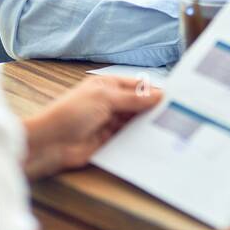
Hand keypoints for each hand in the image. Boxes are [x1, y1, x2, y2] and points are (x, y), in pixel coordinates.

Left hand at [22, 75, 163, 179]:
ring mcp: (110, 123)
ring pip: (136, 123)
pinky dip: (140, 141)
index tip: (177, 98)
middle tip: (180, 115)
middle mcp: (111, 103)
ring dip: (149, 126)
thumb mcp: (104, 99)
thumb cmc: (72, 113)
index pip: (138, 86)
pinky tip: (156, 143)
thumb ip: (132, 99)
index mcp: (108, 86)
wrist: (50, 142)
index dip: (155, 91)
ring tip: (173, 130)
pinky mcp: (109, 142)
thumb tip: (158, 95)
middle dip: (155, 110)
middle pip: (139, 105)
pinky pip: (129, 140)